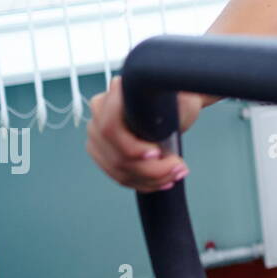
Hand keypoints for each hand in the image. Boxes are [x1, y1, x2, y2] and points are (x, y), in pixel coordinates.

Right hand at [86, 75, 205, 191]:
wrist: (175, 106)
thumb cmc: (178, 99)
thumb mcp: (179, 95)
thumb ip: (170, 96)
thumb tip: (160, 101)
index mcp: (114, 94)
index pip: (110, 128)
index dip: (132, 146)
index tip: (157, 153)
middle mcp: (99, 115)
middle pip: (116, 156)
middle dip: (151, 169)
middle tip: (178, 166)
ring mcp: (97, 136)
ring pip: (118, 170)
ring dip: (151, 178)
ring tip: (176, 173)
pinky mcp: (103, 154)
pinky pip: (119, 176)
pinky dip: (143, 182)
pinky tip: (164, 181)